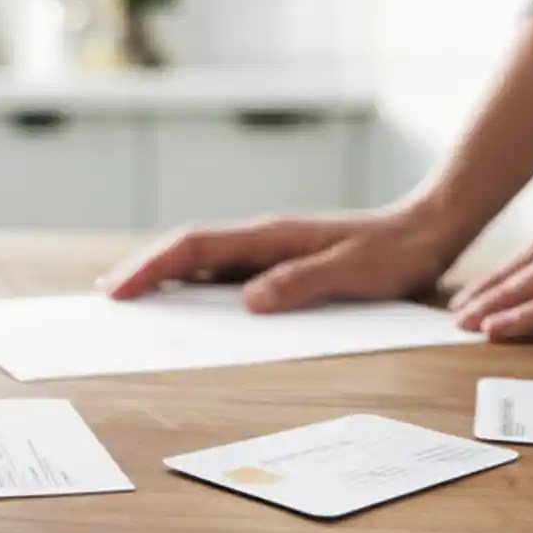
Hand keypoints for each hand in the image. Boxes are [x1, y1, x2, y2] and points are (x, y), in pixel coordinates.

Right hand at [96, 208, 457, 312]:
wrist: (426, 230)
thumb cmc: (393, 254)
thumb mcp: (352, 274)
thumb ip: (301, 284)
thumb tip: (248, 301)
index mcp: (270, 236)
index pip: (195, 247)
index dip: (153, 267)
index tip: (120, 288)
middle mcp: (261, 238)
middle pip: (187, 249)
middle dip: (144, 269)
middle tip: (106, 294)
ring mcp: (268, 248)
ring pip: (202, 259)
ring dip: (165, 276)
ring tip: (131, 298)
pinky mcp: (278, 260)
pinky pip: (225, 272)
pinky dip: (195, 284)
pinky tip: (187, 302)